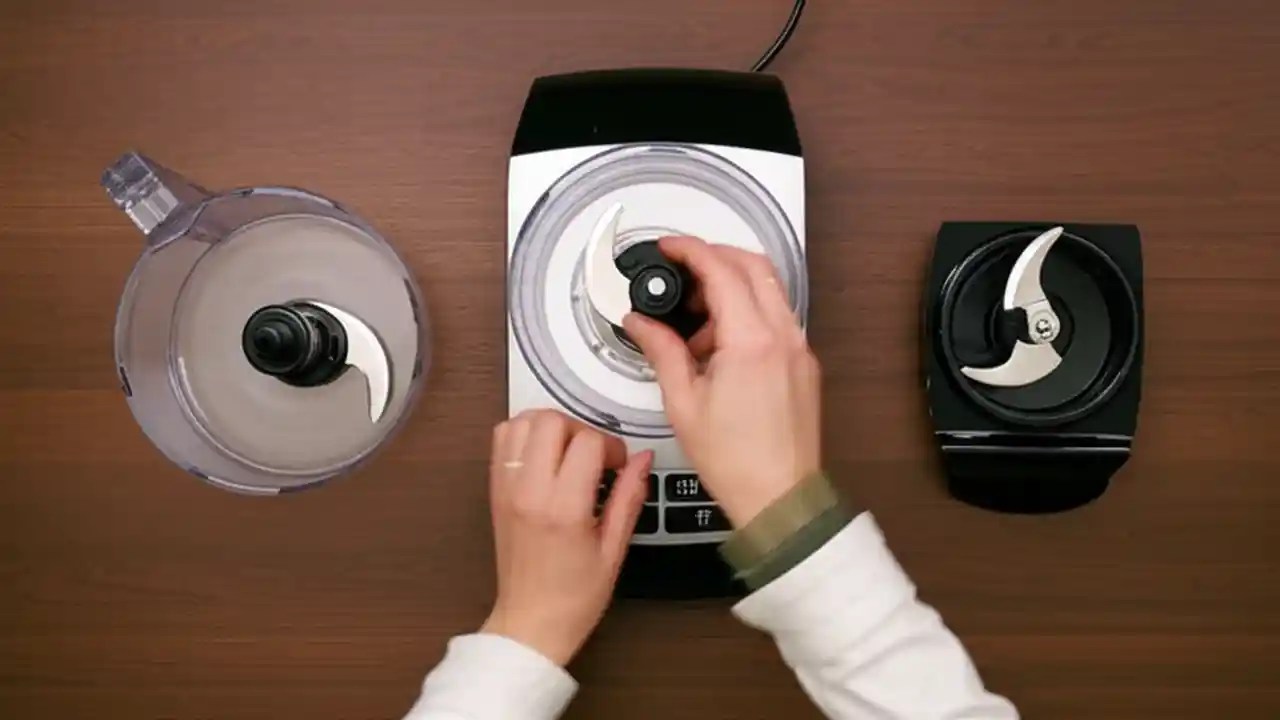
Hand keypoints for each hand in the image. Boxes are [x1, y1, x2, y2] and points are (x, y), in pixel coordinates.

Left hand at [482, 409, 652, 665]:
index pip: (587, 442)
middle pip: (551, 420)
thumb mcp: (614, 548)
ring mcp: (506, 488)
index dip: (611, 447)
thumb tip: (643, 459)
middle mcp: (529, 492)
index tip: (618, 467)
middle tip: (593, 456)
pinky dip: (525, 435)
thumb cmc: (574, 596)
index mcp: (563, 509)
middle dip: (580, 429)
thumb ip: (629, 497)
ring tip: (568, 454)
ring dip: (550, 427)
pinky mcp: (494, 490)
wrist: (530, 622)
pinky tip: (545, 458)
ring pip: (522, 422)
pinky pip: (502, 439)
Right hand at [623, 237, 820, 527]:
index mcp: (751, 342)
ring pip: (769, 290)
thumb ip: (661, 351)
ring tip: (696, 327)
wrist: (780, 498)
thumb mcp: (683, 403)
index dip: (691, 250)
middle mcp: (783, 337)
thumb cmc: (736, 462)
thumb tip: (641, 323)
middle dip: (715, 257)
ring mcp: (799, 349)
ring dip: (732, 288)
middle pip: (753, 266)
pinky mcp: (804, 363)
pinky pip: (777, 318)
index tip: (669, 248)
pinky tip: (720, 348)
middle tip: (681, 270)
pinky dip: (748, 314)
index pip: (722, 270)